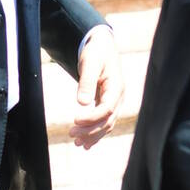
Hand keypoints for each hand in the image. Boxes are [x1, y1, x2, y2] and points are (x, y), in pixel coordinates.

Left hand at [71, 27, 123, 148]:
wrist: (102, 45)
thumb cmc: (96, 52)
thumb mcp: (90, 63)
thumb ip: (86, 82)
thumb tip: (82, 103)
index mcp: (117, 87)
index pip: (107, 109)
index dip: (91, 118)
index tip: (75, 120)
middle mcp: (118, 97)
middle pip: (108, 120)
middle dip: (90, 130)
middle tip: (71, 135)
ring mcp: (114, 101)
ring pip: (107, 124)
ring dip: (93, 135)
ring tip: (77, 144)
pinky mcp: (107, 103)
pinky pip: (104, 121)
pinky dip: (95, 132)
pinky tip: (86, 143)